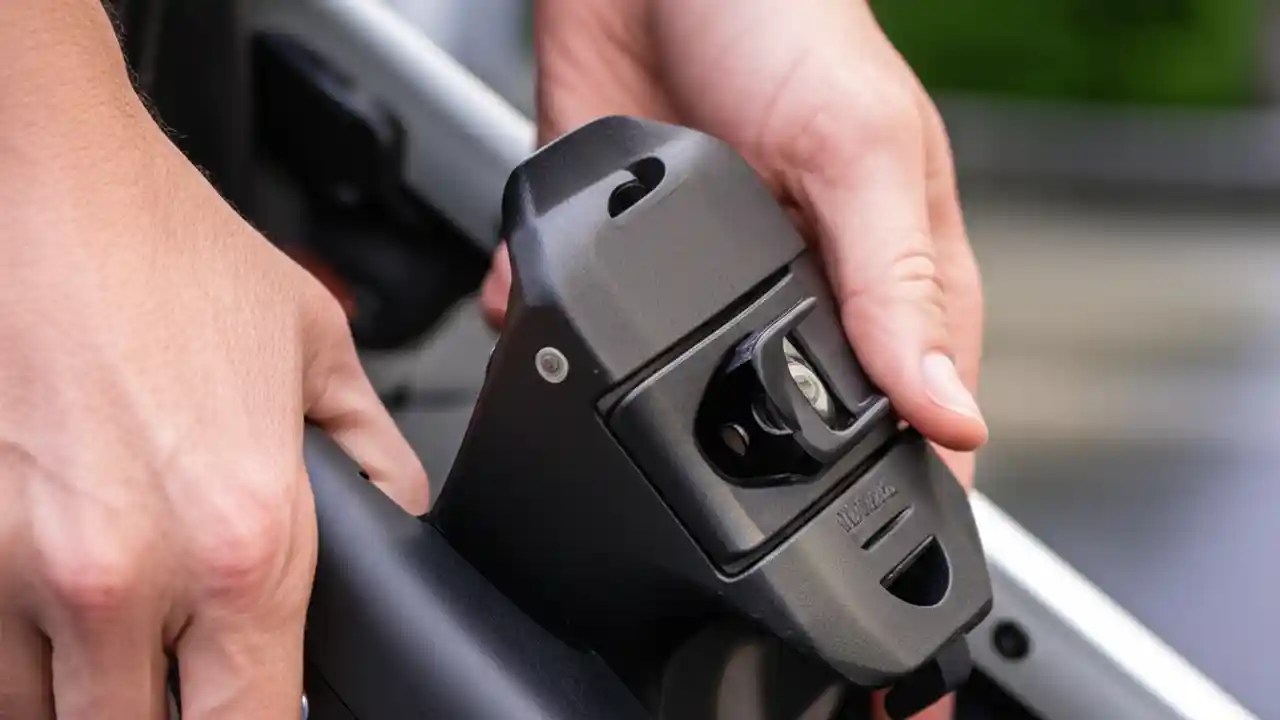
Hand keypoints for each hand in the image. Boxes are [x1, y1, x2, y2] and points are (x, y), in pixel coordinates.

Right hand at [0, 4, 426, 717]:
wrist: (50, 187)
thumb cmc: (173, 260)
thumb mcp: (319, 356)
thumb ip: (371, 464)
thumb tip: (398, 524)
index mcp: (243, 545)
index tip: (253, 707)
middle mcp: (123, 578)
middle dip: (163, 711)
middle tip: (178, 665)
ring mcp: (10, 570)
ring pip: (41, 715)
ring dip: (82, 692)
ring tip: (117, 627)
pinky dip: (14, 652)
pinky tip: (50, 596)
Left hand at [482, 1, 986, 716]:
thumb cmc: (786, 20)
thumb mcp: (863, 149)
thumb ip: (895, 283)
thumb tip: (949, 410)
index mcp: (887, 278)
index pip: (910, 421)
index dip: (895, 500)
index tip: (859, 566)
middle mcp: (798, 294)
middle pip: (783, 428)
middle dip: (737, 468)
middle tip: (696, 483)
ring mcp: (704, 283)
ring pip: (670, 392)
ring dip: (627, 405)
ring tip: (595, 404)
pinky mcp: (620, 255)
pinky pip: (578, 322)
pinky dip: (543, 326)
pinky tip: (529, 316)